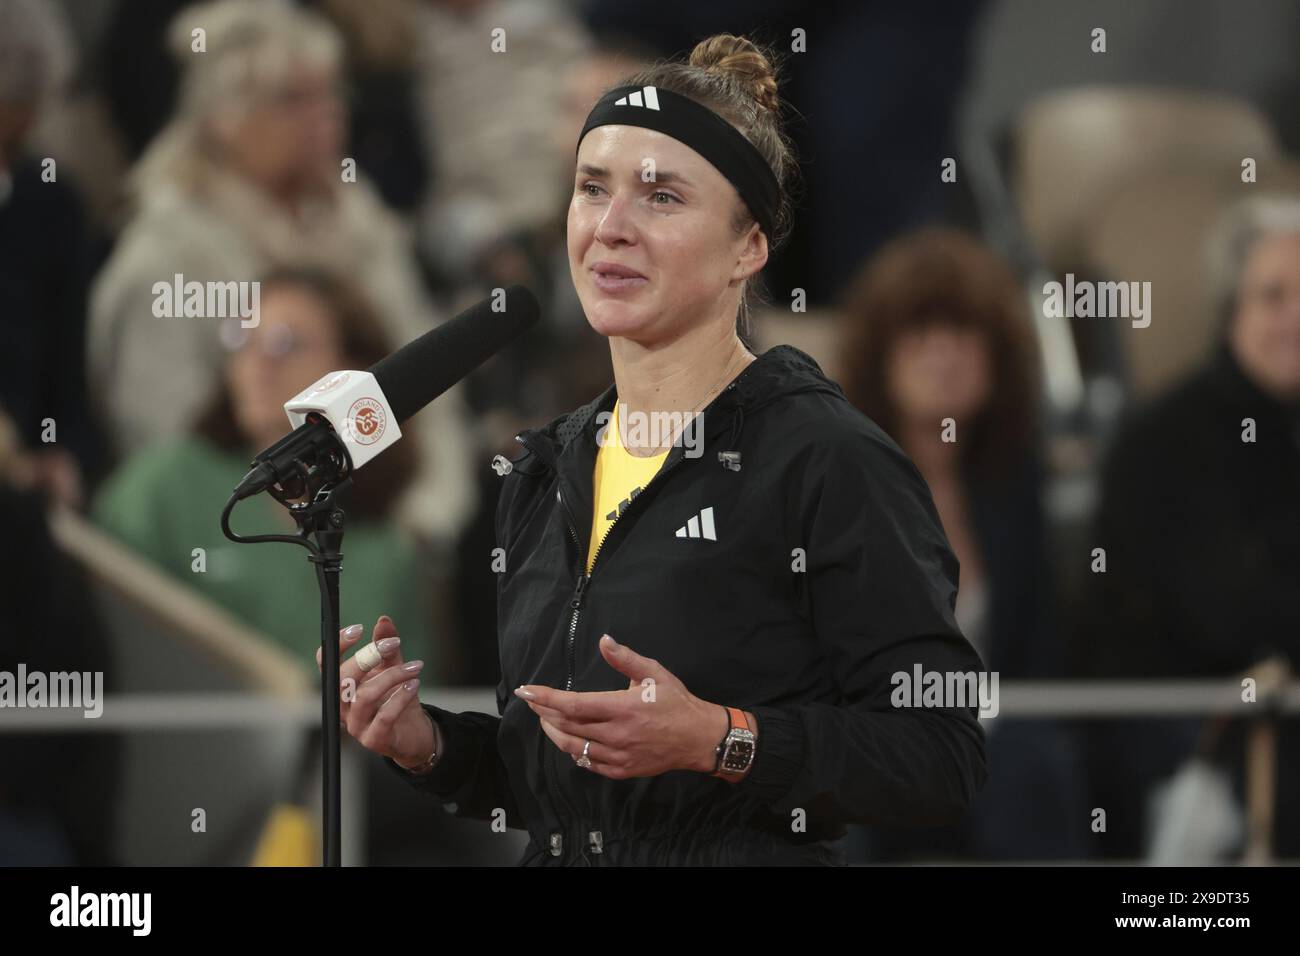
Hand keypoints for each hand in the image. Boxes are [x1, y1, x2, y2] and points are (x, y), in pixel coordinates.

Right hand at [316, 615, 435, 767]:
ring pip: (364, 696)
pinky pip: (384, 718)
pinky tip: (414, 685)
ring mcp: (356, 725)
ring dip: (392, 676)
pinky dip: (400, 698)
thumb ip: (388, 647)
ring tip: (415, 667)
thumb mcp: (394, 668)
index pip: (327, 664)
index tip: (358, 629)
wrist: (414, 733)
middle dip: (368, 657)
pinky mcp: (374, 740)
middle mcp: (343, 707)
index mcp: (342, 687)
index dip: (338, 645)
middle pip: (342, 679)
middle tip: (393, 644)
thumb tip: (383, 620)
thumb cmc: (398, 699)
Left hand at [515, 634, 732, 778]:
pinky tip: (570, 739)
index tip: (526, 691)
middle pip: (567, 726)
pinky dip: (574, 750)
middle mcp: (617, 734)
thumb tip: (603, 640)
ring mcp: (618, 756)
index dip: (546, 698)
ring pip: (573, 747)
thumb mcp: (654, 673)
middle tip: (533, 701)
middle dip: (545, 712)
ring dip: (554, 733)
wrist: (698, 738)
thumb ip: (625, 658)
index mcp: (622, 708)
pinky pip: (588, 762)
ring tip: (546, 719)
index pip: (573, 705)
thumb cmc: (676, 702)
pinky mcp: (621, 770)